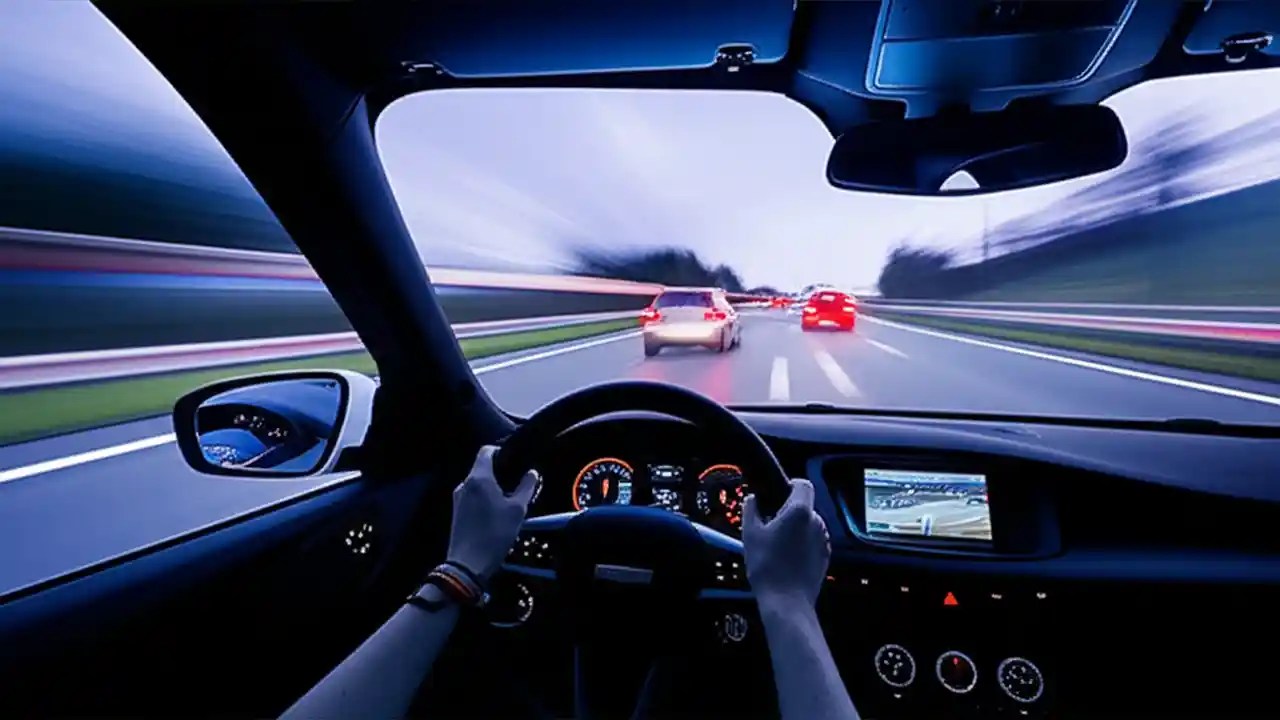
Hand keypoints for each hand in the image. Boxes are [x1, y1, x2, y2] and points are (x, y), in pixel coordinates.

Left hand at [446, 445, 538, 581]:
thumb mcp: (517, 510)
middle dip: (500, 471)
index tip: (516, 461)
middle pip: (482, 467)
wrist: (468, 564)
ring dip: (492, 487)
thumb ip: (526, 487)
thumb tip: (532, 472)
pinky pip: (473, 496)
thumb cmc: (495, 533)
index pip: (486, 450)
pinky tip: (496, 512)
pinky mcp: (457, 512)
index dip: (502, 451)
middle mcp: (464, 484)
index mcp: (478, 478)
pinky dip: (484, 498)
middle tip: (518, 482)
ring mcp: (458, 498)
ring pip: (478, 483)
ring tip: (510, 499)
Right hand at [742, 478, 830, 609]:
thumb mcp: (750, 534)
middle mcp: (816, 522)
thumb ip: (751, 510)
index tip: (777, 495)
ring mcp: (823, 540)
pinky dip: (802, 544)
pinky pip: (813, 541)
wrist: (786, 602)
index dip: (789, 485)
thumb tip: (752, 499)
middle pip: (804, 506)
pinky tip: (787, 558)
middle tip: (769, 525)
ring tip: (776, 545)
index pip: (802, 484)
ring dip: (795, 529)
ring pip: (809, 524)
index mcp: (799, 511)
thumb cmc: (768, 567)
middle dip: (788, 512)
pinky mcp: (825, 556)